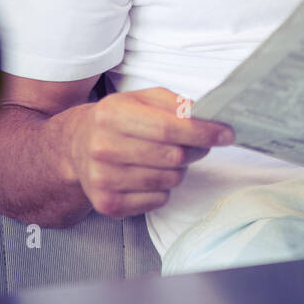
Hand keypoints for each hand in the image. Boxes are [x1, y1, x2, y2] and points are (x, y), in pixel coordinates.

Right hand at [65, 86, 233, 219]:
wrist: (76, 147)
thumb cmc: (118, 119)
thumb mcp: (141, 98)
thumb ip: (176, 104)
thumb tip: (209, 118)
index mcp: (111, 115)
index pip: (168, 128)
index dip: (203, 132)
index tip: (226, 134)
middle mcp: (103, 148)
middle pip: (173, 157)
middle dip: (195, 150)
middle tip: (196, 144)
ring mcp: (103, 180)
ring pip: (169, 180)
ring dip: (178, 170)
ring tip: (164, 157)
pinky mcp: (108, 205)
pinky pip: (159, 200)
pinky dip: (163, 189)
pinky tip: (149, 174)